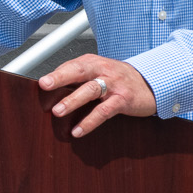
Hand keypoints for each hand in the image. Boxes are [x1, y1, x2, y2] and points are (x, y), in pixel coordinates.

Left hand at [39, 54, 157, 138]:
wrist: (152, 83)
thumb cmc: (119, 79)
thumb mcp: (98, 72)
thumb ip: (77, 76)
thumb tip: (50, 85)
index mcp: (94, 62)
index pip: (72, 65)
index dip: (56, 73)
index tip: (41, 82)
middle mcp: (103, 70)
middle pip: (80, 71)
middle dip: (61, 77)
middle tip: (45, 85)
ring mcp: (114, 85)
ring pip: (91, 90)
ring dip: (73, 100)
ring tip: (58, 111)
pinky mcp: (123, 100)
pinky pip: (104, 111)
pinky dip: (90, 121)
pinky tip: (78, 130)